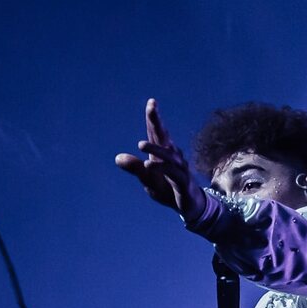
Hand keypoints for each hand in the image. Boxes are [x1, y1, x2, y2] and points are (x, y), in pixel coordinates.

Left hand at [115, 98, 206, 222]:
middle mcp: (173, 156)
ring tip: (140, 144)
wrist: (189, 205)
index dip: (154, 118)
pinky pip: (172, 172)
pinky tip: (149, 165)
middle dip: (157, 122)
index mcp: (162, 153)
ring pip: (168, 155)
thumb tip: (118, 158)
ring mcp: (179, 168)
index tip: (152, 102)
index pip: (157, 133)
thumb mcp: (148, 180)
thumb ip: (135, 168)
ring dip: (155, 149)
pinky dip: (162, 168)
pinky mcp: (183, 182)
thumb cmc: (168, 189)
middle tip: (152, 107)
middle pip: (164, 137)